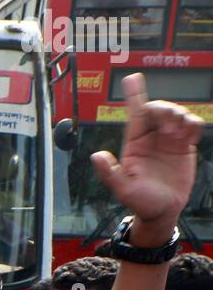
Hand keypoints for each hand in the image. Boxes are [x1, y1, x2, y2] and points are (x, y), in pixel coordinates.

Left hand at [91, 72, 202, 234]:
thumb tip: (97, 156)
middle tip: (168, 127)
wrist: (163, 211)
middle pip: (158, 109)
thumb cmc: (141, 201)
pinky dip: (193, 123)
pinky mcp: (185, 146)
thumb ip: (109, 173)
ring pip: (176, 113)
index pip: (135, 114)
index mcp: (135, 143)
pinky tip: (189, 134)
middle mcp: (151, 138)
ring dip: (179, 116)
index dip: (134, 95)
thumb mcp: (123, 189)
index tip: (132, 78)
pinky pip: (192, 125)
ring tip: (177, 136)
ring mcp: (169, 140)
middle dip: (165, 110)